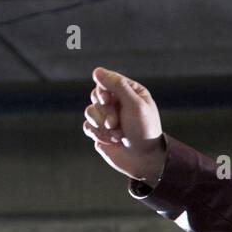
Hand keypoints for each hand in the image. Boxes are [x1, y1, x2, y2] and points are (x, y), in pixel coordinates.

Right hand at [83, 66, 165, 183]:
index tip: (107, 101)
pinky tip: (111, 141)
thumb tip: (97, 71)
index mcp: (129, 92)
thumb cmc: (144, 131)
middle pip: (95, 96)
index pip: (105, 80)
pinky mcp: (100, 132)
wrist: (144, 159)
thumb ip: (117, 85)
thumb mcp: (135, 104)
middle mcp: (117, 103)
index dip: (103, 91)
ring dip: (103, 126)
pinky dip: (98, 134)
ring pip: (89, 112)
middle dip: (105, 112)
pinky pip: (87, 126)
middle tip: (116, 123)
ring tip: (119, 135)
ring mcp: (107, 118)